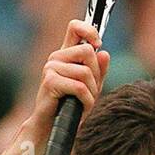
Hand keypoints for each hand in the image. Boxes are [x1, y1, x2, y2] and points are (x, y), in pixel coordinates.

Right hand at [30, 19, 109, 136]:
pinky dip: (86, 100)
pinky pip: (79, 87)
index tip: (98, 44)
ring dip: (92, 91)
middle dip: (97, 74)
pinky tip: (81, 107)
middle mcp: (56, 57)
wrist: (53, 127)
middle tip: (93, 90)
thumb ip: (99, 70)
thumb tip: (104, 53)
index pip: (75, 27)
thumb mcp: (91, 87)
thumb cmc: (71, 107)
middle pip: (87, 51)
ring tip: (85, 102)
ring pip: (85, 72)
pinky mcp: (50, 81)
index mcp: (66, 54)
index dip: (90, 30)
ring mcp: (51, 68)